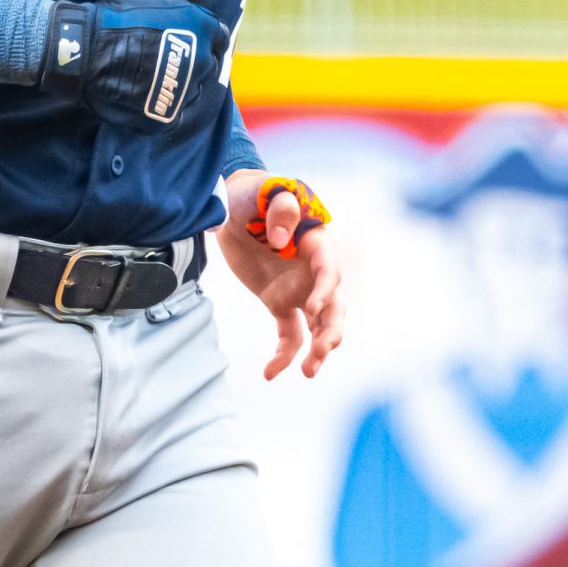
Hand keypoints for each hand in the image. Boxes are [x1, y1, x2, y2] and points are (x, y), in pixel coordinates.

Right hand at [38, 0, 228, 131]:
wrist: (85, 49)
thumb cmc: (122, 13)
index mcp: (205, 29)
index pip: (217, 37)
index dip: (199, 37)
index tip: (179, 39)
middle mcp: (203, 62)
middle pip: (205, 65)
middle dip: (188, 61)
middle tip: (158, 56)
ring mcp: (185, 92)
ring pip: (190, 90)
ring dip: (176, 85)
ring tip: (146, 75)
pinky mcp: (167, 118)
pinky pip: (172, 114)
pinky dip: (161, 106)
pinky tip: (141, 93)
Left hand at [217, 168, 343, 380]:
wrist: (234, 207)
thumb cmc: (256, 194)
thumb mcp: (266, 192)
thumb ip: (280, 209)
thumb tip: (283, 240)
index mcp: (316, 244)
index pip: (328, 270)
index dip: (324, 290)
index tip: (310, 308)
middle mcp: (314, 272)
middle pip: (333, 306)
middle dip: (332, 330)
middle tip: (322, 350)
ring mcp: (299, 290)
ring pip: (318, 327)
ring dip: (318, 350)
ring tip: (308, 372)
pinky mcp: (279, 303)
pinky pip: (289, 335)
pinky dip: (283, 356)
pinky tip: (270, 374)